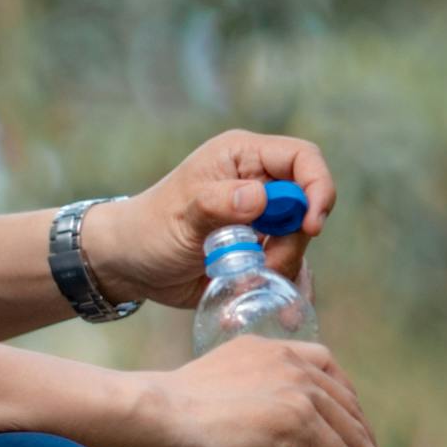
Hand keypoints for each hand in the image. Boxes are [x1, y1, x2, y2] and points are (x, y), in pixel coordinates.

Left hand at [101, 130, 337, 303]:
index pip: (303, 158)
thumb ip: (218, 205)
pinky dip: (276, 279)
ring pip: (300, 238)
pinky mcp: (260, 246)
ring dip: (283, 263)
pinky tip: (249, 289)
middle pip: (307, 203)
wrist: (128, 264)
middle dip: (294, 239)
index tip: (309, 226)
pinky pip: (287, 261)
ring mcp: (262, 215)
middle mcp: (258, 181)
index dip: (318, 187)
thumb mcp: (181, 217)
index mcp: (241, 156)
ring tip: (244, 277)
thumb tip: (260, 198)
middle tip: (264, 264)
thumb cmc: (148, 230)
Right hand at [133, 332, 387, 446]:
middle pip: (350, 408)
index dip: (346, 406)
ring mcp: (300, 391)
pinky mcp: (302, 424)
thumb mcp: (210, 416)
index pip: (326, 369)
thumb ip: (234, 442)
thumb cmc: (165, 425)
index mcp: (268, 352)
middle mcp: (291, 363)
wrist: (152, 418)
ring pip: (356, 440)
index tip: (350, 438)